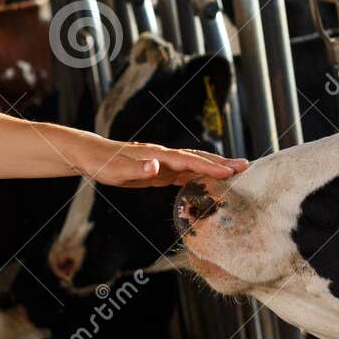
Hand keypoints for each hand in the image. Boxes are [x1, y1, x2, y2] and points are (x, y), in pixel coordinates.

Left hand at [76, 137, 248, 187]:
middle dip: (221, 163)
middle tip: (246, 167)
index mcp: (158, 156)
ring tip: (236, 172)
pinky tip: (207, 182)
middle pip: (197, 159)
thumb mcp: (117, 170)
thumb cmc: (103, 164)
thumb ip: (138, 168)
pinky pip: (183, 172)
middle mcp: (164, 156)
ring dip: (214, 167)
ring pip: (193, 164)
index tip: (231, 172)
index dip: (210, 167)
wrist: (91, 155)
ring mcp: (162, 162)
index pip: (189, 161)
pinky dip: (198, 175)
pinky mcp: (158, 170)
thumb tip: (156, 165)